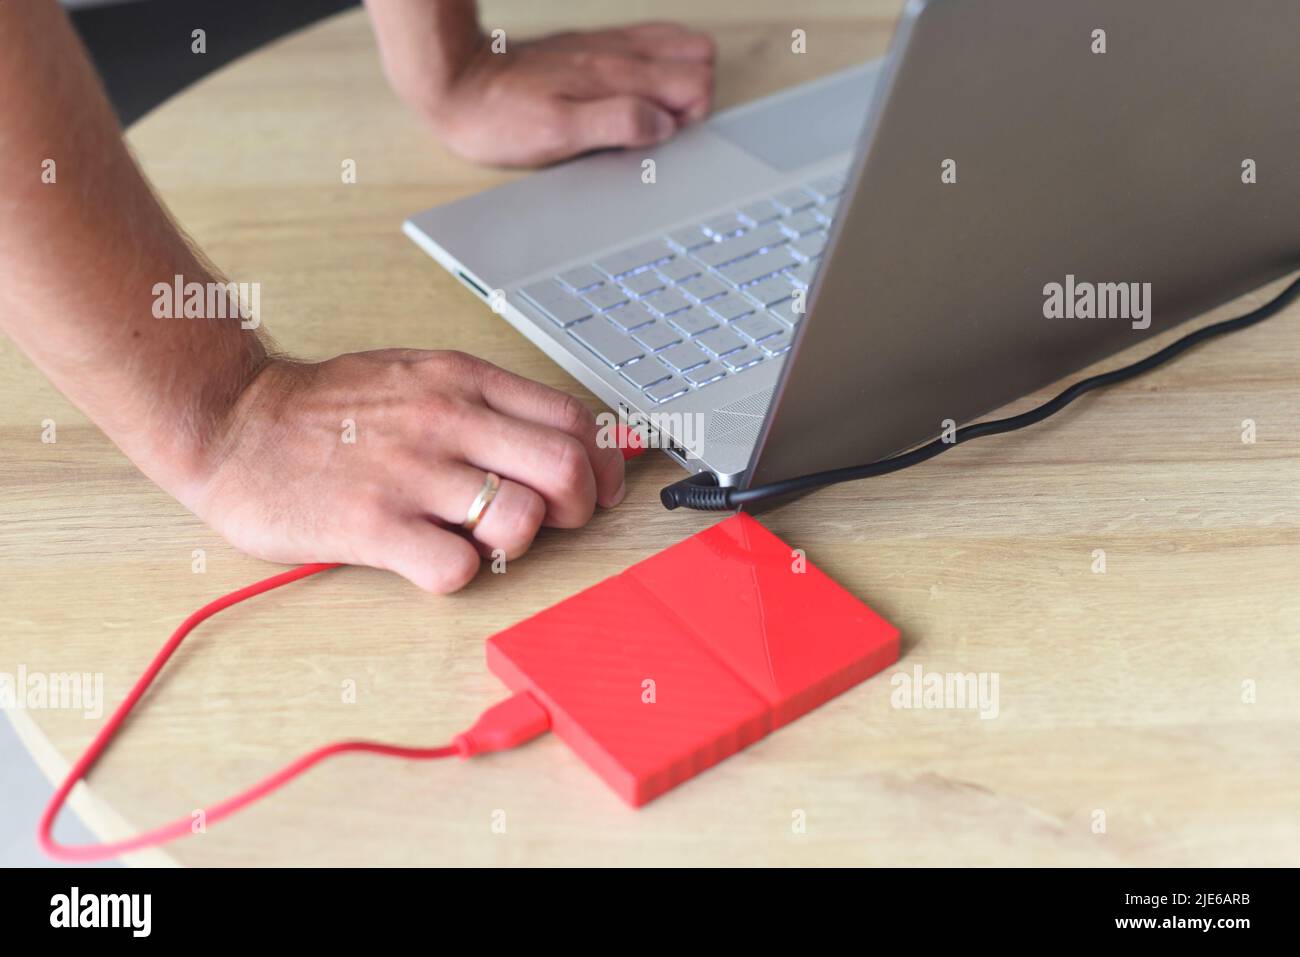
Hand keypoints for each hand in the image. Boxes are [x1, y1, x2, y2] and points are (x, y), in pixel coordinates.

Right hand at [187, 350, 626, 592]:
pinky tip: (432, 557)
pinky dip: (459, 573)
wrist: (233, 422)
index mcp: (463, 380)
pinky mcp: (373, 525)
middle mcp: (446, 420)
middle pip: (566, 470)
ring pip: (522, 519)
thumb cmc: (331, 409)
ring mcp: (410, 473)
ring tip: (481, 537)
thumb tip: (569, 439)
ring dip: (518, 542)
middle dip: (579, 508)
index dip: (602, 466)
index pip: (574, 421)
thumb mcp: (419, 375)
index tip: (598, 489)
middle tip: (552, 522)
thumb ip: (489, 403)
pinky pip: (458, 568)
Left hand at [392, 22, 715, 165]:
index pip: (697, 79)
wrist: (455, 81)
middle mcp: (618, 54)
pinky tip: (628, 96)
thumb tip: (662, 123)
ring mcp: (608, 47)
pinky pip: (646, 46)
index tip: (662, 137)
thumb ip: (617, 124)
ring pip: (676, 47)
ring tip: (646, 113)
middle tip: (659, 125)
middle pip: (698, 57)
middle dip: (692, 96)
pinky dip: (653, 71)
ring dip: (675, 81)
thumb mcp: (558, 134)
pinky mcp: (592, 48)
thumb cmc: (500, 116)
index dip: (691, 115)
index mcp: (617, 75)